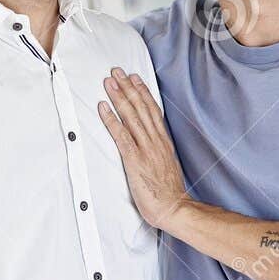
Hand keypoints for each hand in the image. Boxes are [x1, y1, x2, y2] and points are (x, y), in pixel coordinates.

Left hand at [97, 68, 189, 231]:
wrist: (175, 208)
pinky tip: (103, 107)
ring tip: (109, 82)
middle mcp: (155, 141)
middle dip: (128, 87)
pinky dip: (111, 120)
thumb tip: (151, 143)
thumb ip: (158, 151)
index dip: (143, 92)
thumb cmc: (169, 192)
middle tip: (117, 71)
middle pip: (141, 108)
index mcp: (163, 142)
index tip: (135, 78)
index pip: (152, 111)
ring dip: (119, 97)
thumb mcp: (166, 165)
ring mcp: (146, 149)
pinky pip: (121, 136)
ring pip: (131, 117)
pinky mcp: (135, 160)